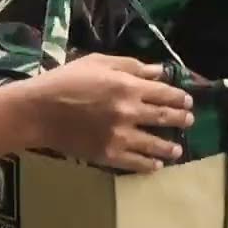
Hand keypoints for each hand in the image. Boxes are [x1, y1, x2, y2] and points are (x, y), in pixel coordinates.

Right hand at [21, 54, 193, 172]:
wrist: (38, 111)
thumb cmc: (66, 80)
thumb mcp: (98, 62)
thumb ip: (131, 66)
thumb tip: (160, 72)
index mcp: (128, 86)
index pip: (165, 93)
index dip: (180, 97)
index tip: (187, 100)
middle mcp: (129, 112)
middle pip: (164, 117)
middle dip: (181, 119)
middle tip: (189, 121)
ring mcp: (120, 136)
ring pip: (155, 144)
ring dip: (170, 147)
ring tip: (178, 150)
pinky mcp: (108, 155)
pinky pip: (136, 162)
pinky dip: (149, 164)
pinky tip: (156, 165)